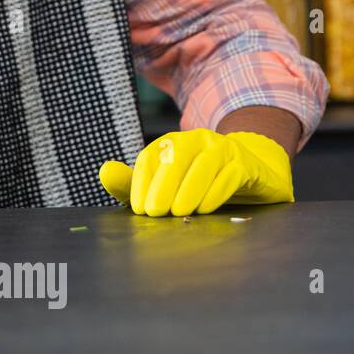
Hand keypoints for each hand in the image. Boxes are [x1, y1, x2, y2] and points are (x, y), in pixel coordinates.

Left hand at [99, 128, 293, 216]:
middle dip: (163, 185)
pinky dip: (216, 192)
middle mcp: (195, 140)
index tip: (138, 209)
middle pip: (176, 157)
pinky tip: (204, 209)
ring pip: (205, 164)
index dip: (141, 183)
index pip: (150, 158)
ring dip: (189, 189)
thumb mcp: (162, 183)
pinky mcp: (245, 164)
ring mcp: (222, 149)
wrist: (249, 174)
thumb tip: (103, 172)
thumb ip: (132, 182)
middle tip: (155, 212)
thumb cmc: (198, 183)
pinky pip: (231, 174)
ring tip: (179, 212)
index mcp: (170, 144)